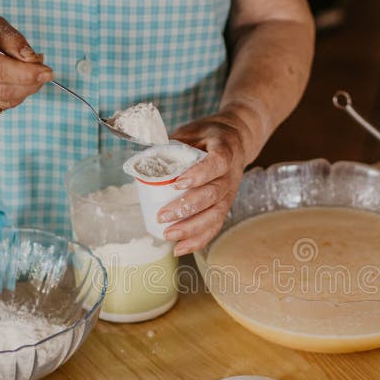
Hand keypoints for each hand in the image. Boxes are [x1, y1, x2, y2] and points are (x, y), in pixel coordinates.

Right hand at [0, 14, 52, 113]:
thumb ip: (11, 38)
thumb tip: (32, 59)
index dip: (25, 74)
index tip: (47, 72)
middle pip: (2, 90)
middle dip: (30, 84)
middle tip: (43, 72)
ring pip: (4, 102)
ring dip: (25, 90)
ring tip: (29, 73)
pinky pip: (0, 107)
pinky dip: (14, 96)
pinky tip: (12, 82)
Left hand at [157, 110, 249, 255]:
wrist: (238, 140)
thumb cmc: (208, 137)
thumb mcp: (192, 131)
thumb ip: (170, 143)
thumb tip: (141, 156)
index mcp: (224, 151)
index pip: (216, 164)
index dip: (199, 174)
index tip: (177, 183)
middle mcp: (230, 175)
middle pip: (213, 195)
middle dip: (187, 208)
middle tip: (162, 216)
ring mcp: (229, 193)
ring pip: (215, 215)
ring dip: (192, 228)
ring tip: (168, 235)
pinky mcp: (225, 206)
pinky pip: (215, 226)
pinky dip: (198, 240)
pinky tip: (180, 248)